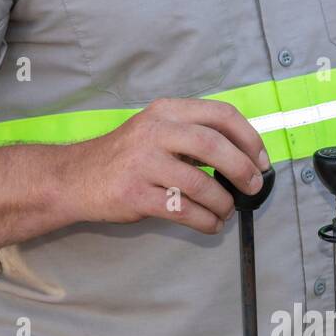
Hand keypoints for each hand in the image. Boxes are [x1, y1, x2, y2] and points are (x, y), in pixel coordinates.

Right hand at [55, 98, 269, 233]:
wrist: (74, 177)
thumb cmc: (124, 157)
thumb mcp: (155, 131)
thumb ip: (192, 136)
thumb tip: (241, 157)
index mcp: (167, 111)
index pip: (220, 114)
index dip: (249, 138)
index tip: (261, 159)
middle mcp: (155, 132)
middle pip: (214, 146)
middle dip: (242, 169)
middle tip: (253, 187)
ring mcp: (144, 163)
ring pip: (200, 184)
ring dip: (223, 202)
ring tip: (226, 211)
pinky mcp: (136, 194)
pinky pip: (183, 210)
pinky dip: (205, 220)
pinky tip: (210, 224)